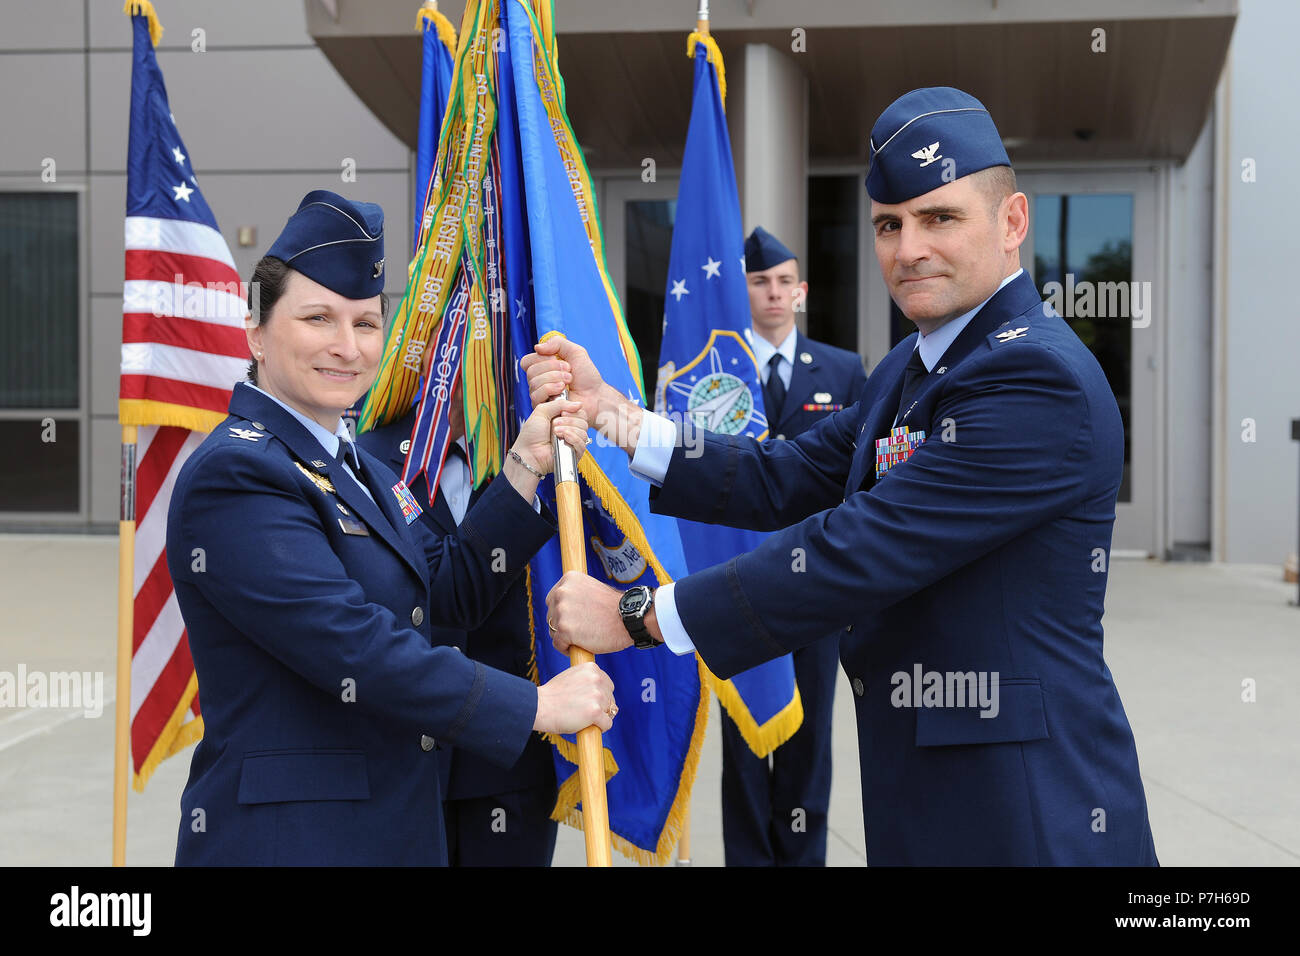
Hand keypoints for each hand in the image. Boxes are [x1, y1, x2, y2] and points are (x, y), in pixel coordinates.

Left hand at [509, 396, 587, 477]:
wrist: (529, 453)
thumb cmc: (531, 436)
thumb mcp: (541, 411)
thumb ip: (559, 404)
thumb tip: (578, 404)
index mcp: (564, 419)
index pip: (579, 411)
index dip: (572, 410)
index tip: (562, 413)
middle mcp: (570, 429)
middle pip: (583, 420)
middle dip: (569, 420)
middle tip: (554, 423)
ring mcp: (573, 441)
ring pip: (583, 431)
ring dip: (568, 429)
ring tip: (555, 432)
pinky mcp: (575, 452)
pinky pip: (582, 442)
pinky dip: (572, 438)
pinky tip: (562, 438)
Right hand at [522, 337, 641, 455]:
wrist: (596, 395)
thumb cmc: (587, 376)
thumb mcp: (575, 352)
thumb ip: (557, 343)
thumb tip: (537, 347)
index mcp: (543, 369)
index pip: (527, 361)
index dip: (540, 358)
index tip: (557, 358)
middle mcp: (538, 382)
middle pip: (530, 372)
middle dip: (552, 368)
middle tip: (569, 371)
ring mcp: (540, 396)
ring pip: (533, 383)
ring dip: (553, 378)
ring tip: (569, 380)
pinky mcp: (543, 408)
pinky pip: (536, 396)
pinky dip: (550, 389)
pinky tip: (563, 389)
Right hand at [533, 660, 615, 733]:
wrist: (540, 707)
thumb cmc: (553, 695)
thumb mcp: (572, 677)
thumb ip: (588, 680)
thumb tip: (604, 691)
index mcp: (592, 668)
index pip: (608, 685)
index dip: (599, 696)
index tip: (586, 701)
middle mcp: (597, 679)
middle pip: (610, 699)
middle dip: (601, 707)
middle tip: (582, 711)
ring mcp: (597, 695)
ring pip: (610, 711)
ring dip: (599, 717)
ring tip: (582, 717)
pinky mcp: (595, 711)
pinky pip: (607, 723)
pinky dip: (600, 728)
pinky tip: (587, 726)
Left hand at [545, 570, 633, 655]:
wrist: (630, 617)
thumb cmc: (615, 607)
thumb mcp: (592, 589)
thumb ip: (576, 595)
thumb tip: (564, 608)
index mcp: (568, 580)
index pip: (553, 599)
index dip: (562, 612)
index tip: (573, 619)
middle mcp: (561, 592)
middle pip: (551, 615)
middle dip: (562, 625)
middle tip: (581, 630)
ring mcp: (562, 611)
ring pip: (553, 631)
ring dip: (565, 638)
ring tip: (583, 638)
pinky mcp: (564, 629)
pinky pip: (558, 644)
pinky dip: (567, 649)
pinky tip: (580, 647)